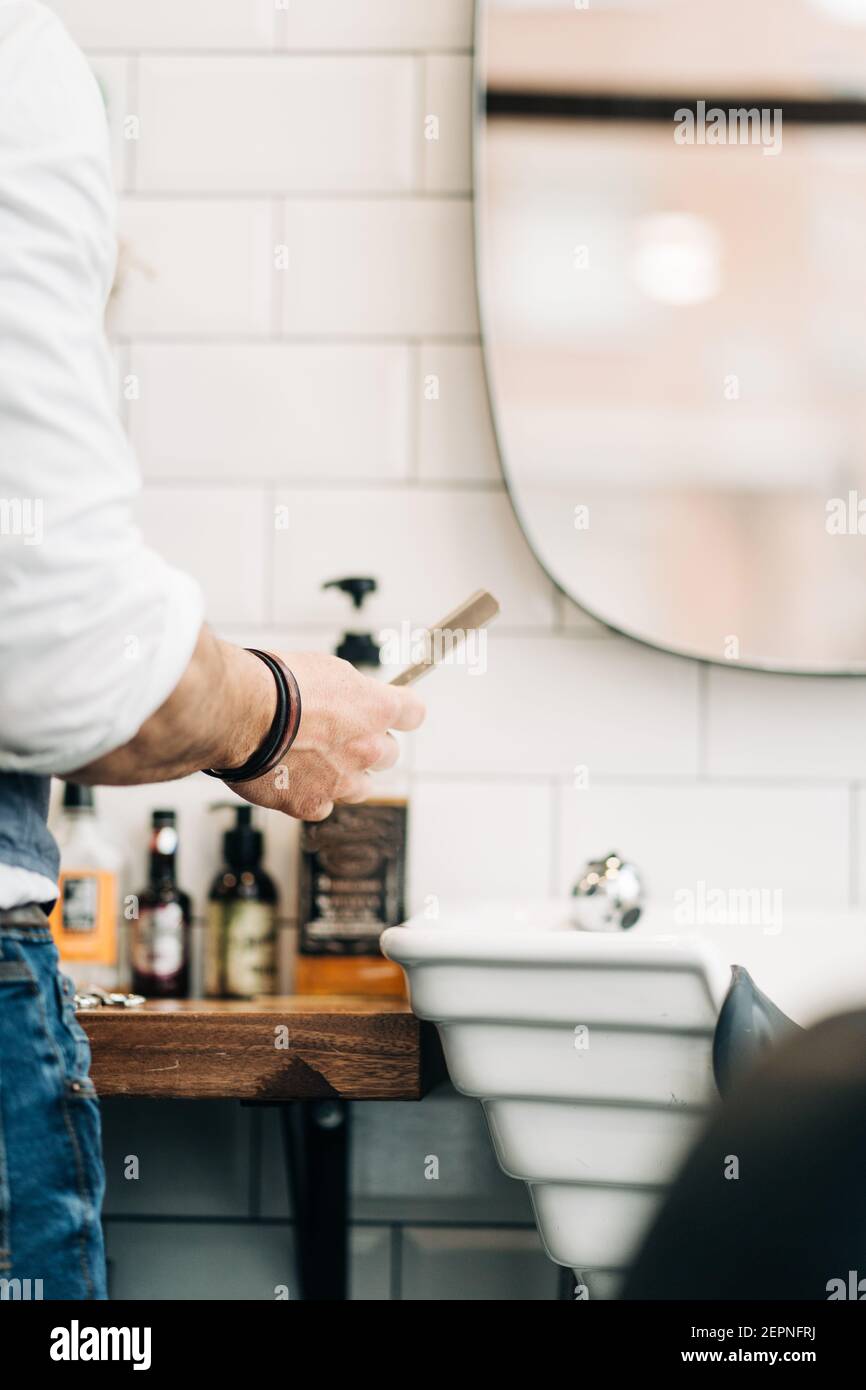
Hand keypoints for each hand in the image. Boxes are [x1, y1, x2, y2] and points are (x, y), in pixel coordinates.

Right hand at [232, 651, 424, 820]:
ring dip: (345, 775)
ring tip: (312, 758)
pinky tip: (289, 775)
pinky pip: (324, 804)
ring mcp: (343, 780)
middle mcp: (368, 748)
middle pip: (390, 753)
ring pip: (361, 786)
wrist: (239, 712)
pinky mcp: (313, 804)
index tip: (392, 711)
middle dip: (369, 745)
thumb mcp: (326, 670)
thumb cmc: (275, 683)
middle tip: (338, 735)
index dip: (400, 712)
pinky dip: (310, 794)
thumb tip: (354, 700)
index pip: (414, 713)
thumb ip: (351, 694)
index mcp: (377, 708)